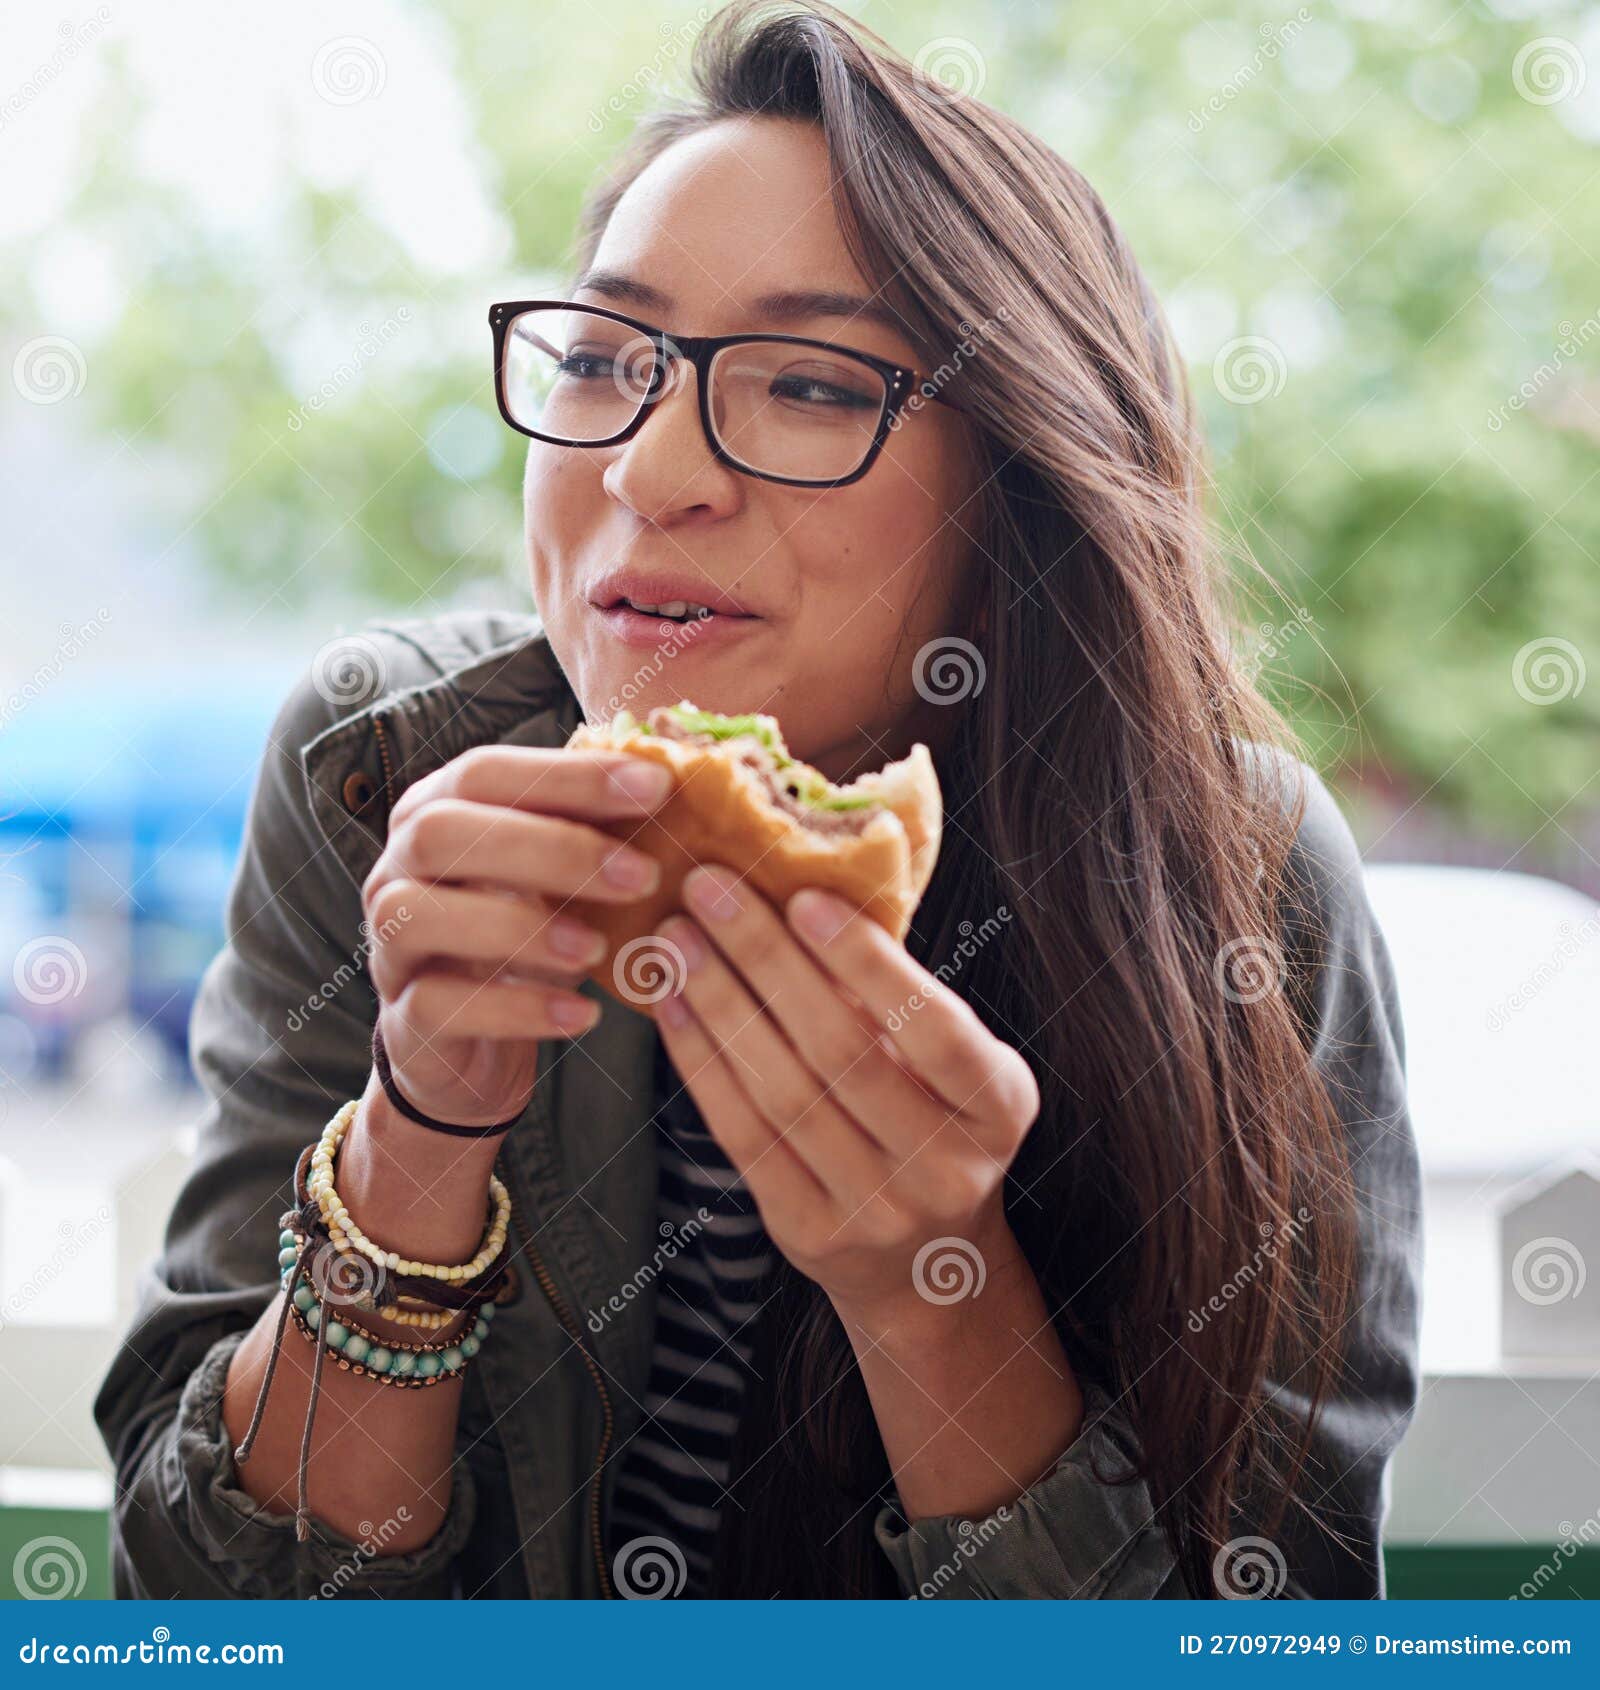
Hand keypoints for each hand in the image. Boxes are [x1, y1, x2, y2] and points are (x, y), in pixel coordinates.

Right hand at [360, 745, 670, 1125]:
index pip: (486, 772)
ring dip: (520, 927)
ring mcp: (387, 946)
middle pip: (443, 833)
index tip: (658, 786)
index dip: (570, 776)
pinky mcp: (401, 1020)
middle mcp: (395, 869)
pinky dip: (517, 1009)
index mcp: (435, 812)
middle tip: (643, 875)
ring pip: (419, 915)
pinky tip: (582, 1014)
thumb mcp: (553, 879)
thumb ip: (587, 831)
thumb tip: (675, 785)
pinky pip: (438, 1006)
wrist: (469, 1049)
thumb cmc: (522, 940)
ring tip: (598, 949)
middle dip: (551, 848)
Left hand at [651, 865, 1040, 1315]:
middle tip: (711, 888)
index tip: (803, 897)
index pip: (934, 1029)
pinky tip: (674, 1007)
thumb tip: (806, 893)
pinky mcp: (809, 1232)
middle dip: (767, 959)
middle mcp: (946, 1165)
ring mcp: (877, 1209)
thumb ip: (901, 1000)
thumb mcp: (954, 1067)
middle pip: (842, 1052)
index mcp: (999, 1106)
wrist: (924, 1261)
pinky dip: (702, 1062)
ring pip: (784, 1091)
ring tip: (678, 938)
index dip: (867, 964)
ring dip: (721, 1002)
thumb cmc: (933, 1121)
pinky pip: (744, 1134)